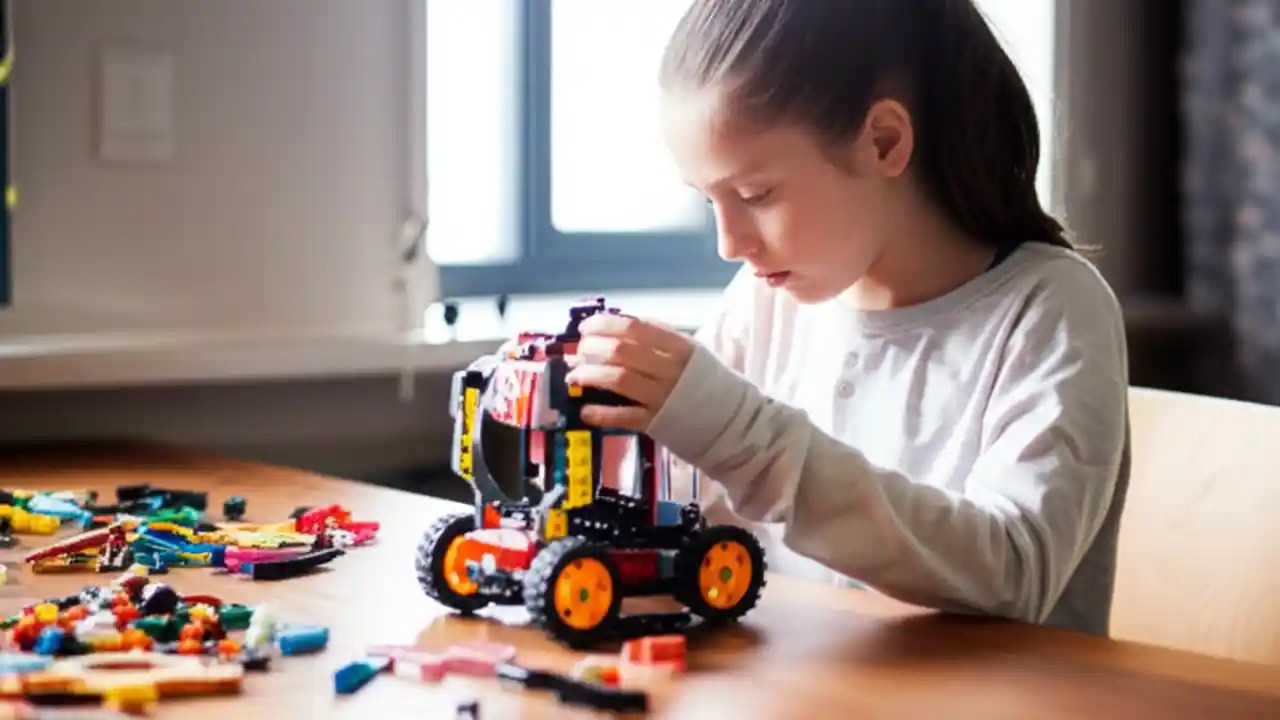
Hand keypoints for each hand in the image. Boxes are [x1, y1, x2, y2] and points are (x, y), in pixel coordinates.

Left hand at [564, 313, 695, 430]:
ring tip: (575, 376)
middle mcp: (670, 369)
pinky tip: (585, 410)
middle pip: (621, 351)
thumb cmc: (705, 381)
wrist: (731, 420)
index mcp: (679, 346)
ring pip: (618, 380)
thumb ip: (659, 337)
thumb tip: (619, 327)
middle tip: (579, 351)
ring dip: (589, 376)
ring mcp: (662, 397)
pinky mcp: (656, 423)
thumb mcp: (690, 351)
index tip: (586, 328)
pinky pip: (623, 416)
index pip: (634, 327)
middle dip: (592, 348)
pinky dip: (600, 413)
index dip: (604, 324)